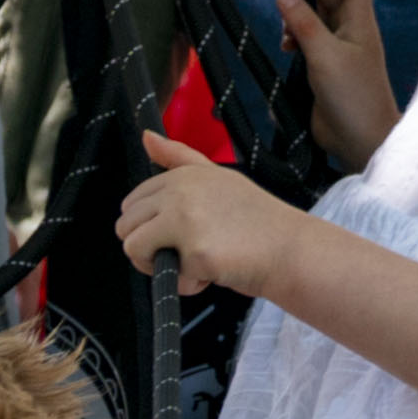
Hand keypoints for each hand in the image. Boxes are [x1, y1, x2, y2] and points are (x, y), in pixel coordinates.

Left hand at [115, 131, 300, 298]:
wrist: (291, 250)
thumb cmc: (256, 221)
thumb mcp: (217, 178)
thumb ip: (178, 158)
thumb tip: (146, 136)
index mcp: (184, 175)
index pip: (133, 202)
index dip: (151, 226)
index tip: (179, 232)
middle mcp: (181, 192)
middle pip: (126, 226)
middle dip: (149, 246)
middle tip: (185, 251)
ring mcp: (186, 220)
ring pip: (133, 249)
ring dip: (158, 265)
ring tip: (194, 261)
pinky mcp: (194, 252)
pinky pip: (163, 277)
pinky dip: (185, 283)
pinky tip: (211, 272)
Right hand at [276, 0, 396, 167]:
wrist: (362, 140)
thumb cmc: (352, 96)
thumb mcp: (324, 55)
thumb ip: (303, 23)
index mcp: (359, 21)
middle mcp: (351, 30)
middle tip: (283, 6)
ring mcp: (340, 50)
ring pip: (317, 19)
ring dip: (297, 19)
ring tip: (285, 34)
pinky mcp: (326, 68)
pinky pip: (310, 42)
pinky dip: (296, 40)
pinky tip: (287, 50)